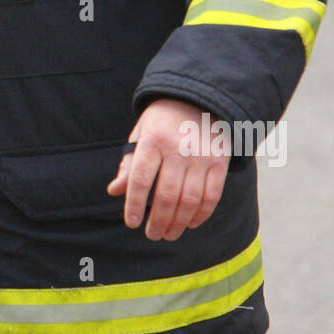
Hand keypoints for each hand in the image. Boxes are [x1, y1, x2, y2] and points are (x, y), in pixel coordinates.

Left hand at [106, 98, 229, 241]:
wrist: (199, 98)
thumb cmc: (163, 121)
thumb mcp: (141, 133)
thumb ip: (129, 163)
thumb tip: (114, 191)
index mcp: (153, 141)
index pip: (140, 178)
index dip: (134, 204)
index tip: (131, 222)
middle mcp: (178, 149)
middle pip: (166, 195)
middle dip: (158, 221)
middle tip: (152, 234)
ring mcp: (201, 156)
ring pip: (189, 200)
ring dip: (178, 223)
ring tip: (169, 234)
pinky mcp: (219, 162)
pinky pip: (212, 195)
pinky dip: (202, 214)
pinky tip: (191, 223)